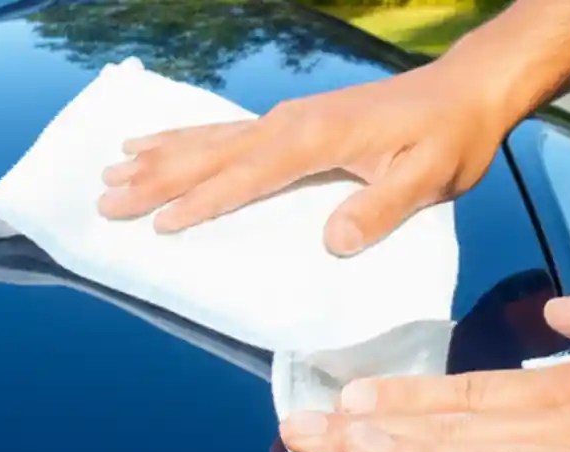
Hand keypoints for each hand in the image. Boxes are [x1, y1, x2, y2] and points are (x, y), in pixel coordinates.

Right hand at [97, 61, 512, 255]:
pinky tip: (158, 142)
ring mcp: (286, 119)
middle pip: (210, 153)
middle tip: (104, 198)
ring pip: (209, 139)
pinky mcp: (290, 122)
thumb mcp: (430, 178)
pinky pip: (225, 130)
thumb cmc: (449, 138)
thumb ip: (383, 209)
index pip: (247, 175)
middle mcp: (290, 123)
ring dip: (159, 157)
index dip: (203, 201)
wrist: (465, 91)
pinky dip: (185, 139)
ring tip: (111, 169)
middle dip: (156, 178)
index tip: (160, 223)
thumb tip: (334, 241)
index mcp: (315, 138)